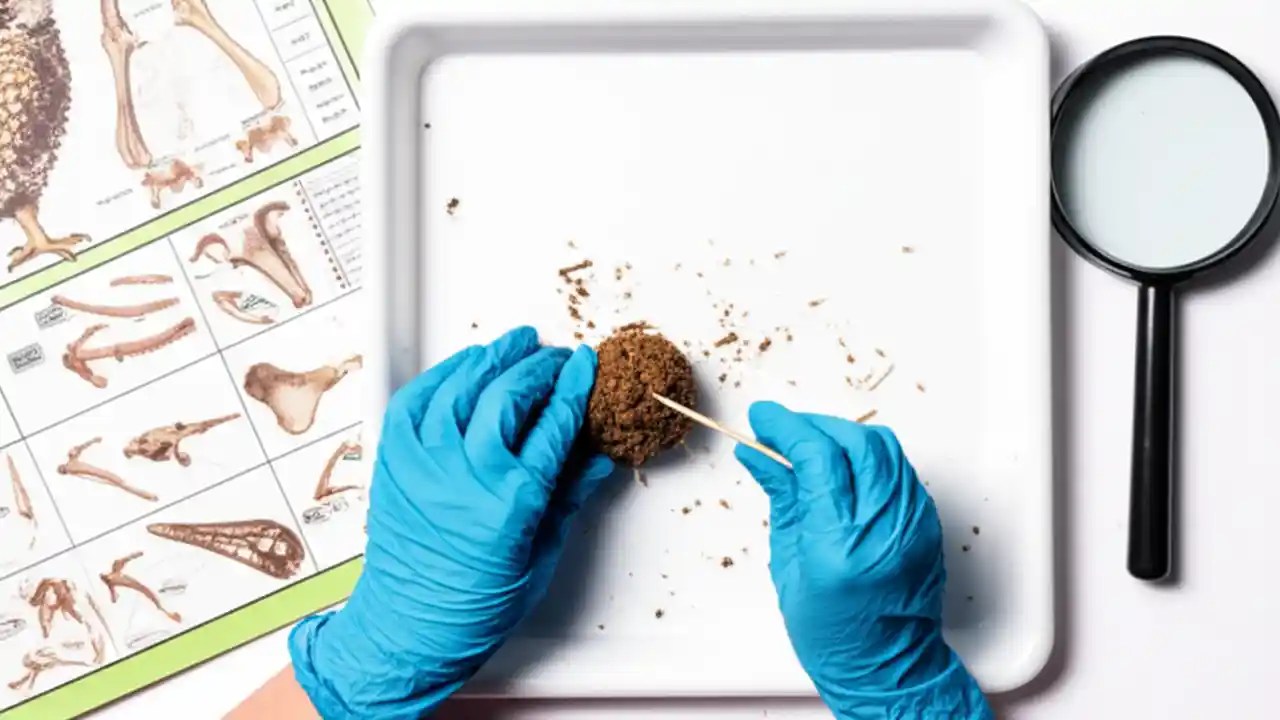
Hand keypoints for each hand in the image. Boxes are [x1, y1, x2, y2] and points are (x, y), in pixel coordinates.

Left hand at [289, 327, 613, 717]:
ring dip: (493, 357)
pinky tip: (462, 364)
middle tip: (556, 356)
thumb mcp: (540, 557)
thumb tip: (595, 459)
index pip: (555, 421)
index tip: (586, 364)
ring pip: (462, 385)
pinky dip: (442, 374)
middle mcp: (467, 471)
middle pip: (510, 392)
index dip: (575, 385)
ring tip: (514, 344)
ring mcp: (425, 461)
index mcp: (513, 498)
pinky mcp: (395, 460)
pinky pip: (416, 399)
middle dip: (539, 365)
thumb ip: (568, 499)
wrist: (408, 628)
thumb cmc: (474, 607)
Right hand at [736, 401, 990, 718]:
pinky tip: (841, 469)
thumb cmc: (832, 631)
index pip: (818, 456)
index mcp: (841, 544)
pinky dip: (865, 457)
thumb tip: (759, 453)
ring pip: (882, 447)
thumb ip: (781, 497)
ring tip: (810, 447)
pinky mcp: (926, 521)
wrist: (887, 665)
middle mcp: (885, 528)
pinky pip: (897, 468)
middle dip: (813, 425)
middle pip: (856, 441)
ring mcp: (913, 522)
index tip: (762, 417)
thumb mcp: (788, 563)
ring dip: (841, 436)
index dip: (786, 426)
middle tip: (783, 431)